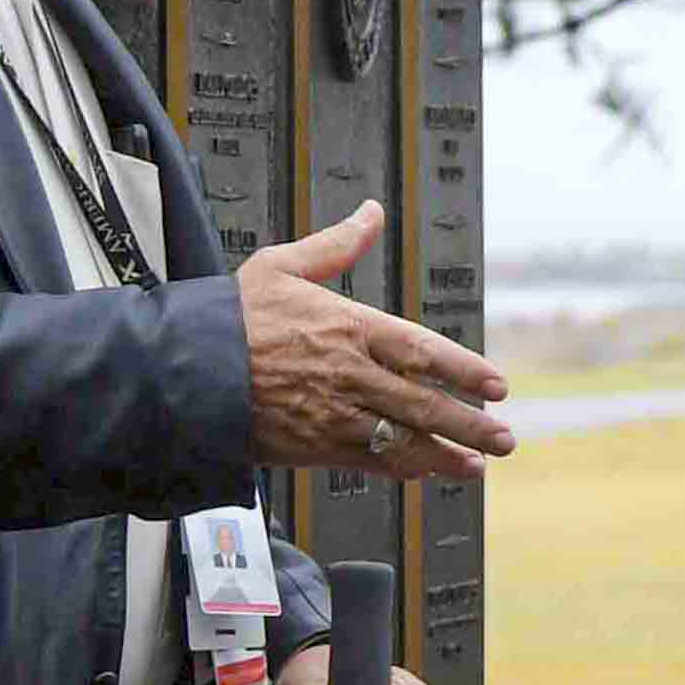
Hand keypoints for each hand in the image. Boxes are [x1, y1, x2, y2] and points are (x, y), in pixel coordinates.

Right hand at [241, 203, 513, 478]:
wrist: (180, 369)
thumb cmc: (229, 316)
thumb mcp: (282, 266)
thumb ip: (336, 246)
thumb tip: (370, 213)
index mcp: (348, 326)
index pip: (423, 350)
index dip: (465, 369)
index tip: (496, 384)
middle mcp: (349, 373)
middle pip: (425, 402)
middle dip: (470, 422)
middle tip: (505, 436)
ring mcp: (333, 414)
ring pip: (404, 438)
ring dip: (447, 453)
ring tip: (479, 463)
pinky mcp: (312, 446)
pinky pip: (370, 461)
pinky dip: (405, 468)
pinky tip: (429, 471)